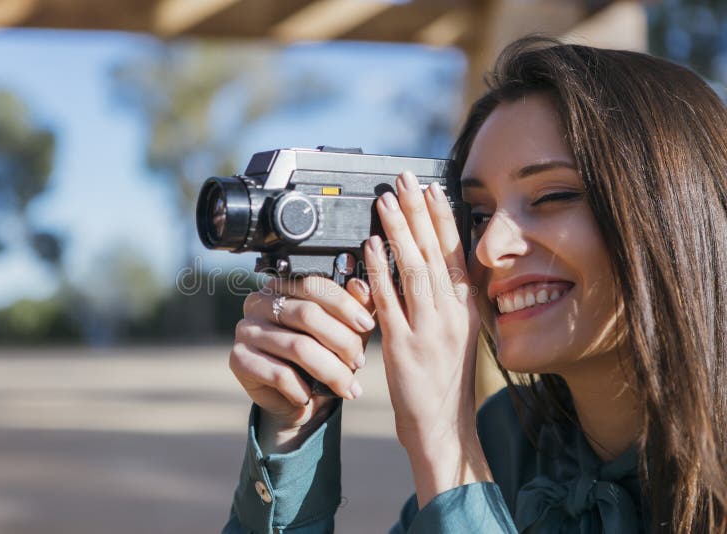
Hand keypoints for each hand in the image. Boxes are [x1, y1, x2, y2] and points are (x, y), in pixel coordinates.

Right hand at [229, 275, 374, 452]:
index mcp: (283, 286)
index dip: (344, 304)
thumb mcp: (345, 329)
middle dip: (341, 341)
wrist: (297, 397)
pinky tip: (310, 395)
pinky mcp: (238, 359)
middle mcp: (259, 302)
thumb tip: (361, 284)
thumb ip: (356, 306)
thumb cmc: (323, 355)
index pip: (313, 284)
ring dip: (330, 370)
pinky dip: (302, 388)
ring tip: (348, 386)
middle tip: (359, 361)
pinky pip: (279, 374)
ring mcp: (245, 330)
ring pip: (298, 347)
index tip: (368, 325)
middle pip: (307, 315)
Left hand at [364, 171, 491, 504]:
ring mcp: (428, 330)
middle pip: (434, 253)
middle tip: (404, 181)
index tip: (432, 189)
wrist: (442, 424)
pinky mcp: (403, 347)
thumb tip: (438, 259)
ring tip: (386, 202)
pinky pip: (389, 301)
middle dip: (418, 212)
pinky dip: (379, 272)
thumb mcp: (459, 332)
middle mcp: (451, 314)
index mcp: (465, 308)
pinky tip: (370, 247)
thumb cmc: (446, 377)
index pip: (456, 253)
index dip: (443, 218)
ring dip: (399, 232)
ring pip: (414, 271)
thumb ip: (448, 296)